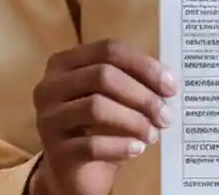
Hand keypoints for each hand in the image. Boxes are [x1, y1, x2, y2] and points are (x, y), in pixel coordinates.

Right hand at [29, 39, 177, 194]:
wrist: (73, 170)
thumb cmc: (97, 125)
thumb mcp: (114, 97)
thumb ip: (134, 81)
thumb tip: (167, 83)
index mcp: (65, 63)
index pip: (109, 49)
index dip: (144, 65)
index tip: (170, 87)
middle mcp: (49, 86)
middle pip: (103, 76)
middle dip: (142, 95)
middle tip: (166, 115)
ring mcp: (48, 119)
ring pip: (96, 108)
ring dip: (134, 121)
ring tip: (153, 134)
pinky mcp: (54, 152)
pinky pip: (91, 145)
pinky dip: (120, 146)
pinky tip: (137, 149)